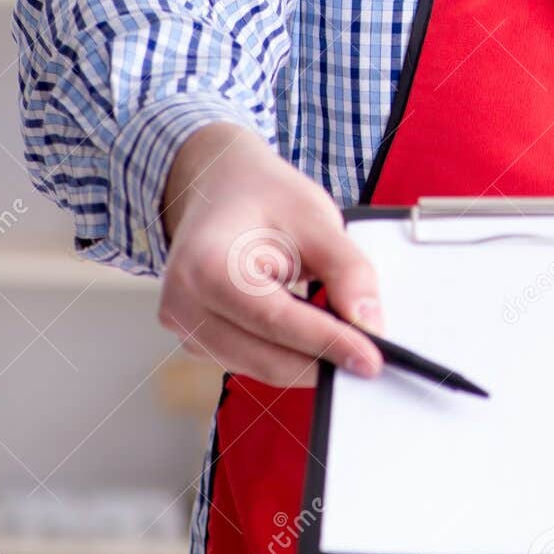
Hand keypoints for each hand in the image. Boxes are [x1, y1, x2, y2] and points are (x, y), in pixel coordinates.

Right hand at [156, 121, 386, 387]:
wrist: (220, 186)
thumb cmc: (263, 195)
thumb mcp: (315, 217)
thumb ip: (346, 269)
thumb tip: (370, 325)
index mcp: (205, 267)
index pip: (275, 319)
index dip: (328, 344)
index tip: (371, 360)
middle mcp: (182, 305)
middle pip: (265, 356)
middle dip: (322, 362)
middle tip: (371, 360)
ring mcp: (185, 327)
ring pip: (259, 367)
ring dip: (306, 362)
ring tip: (348, 342)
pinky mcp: (199, 340)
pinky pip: (250, 361)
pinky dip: (287, 354)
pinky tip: (314, 337)